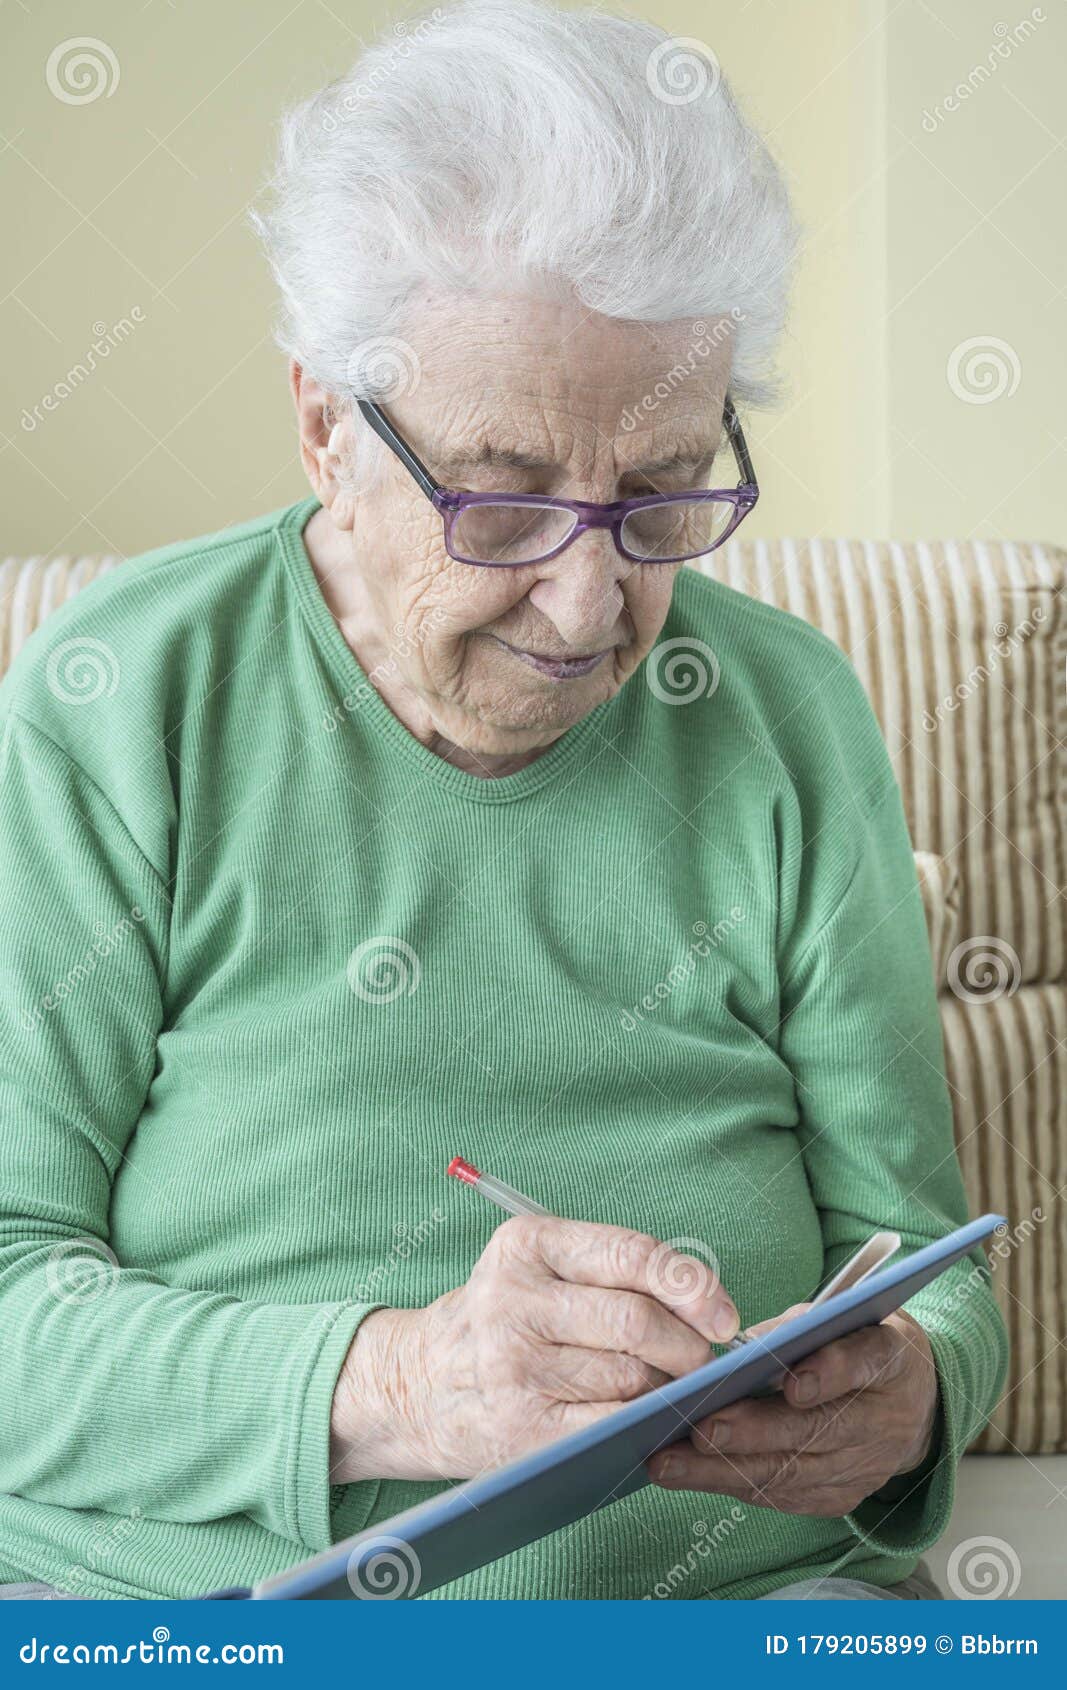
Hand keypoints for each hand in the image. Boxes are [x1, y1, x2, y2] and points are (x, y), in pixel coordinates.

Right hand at [330, 1216, 738, 1482]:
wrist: (415, 1386)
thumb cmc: (502, 1322)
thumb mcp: (539, 1270)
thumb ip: (613, 1274)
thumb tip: (709, 1308)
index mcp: (528, 1245)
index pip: (631, 1255)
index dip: (691, 1285)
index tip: (725, 1315)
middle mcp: (514, 1299)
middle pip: (637, 1323)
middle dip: (687, 1349)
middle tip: (700, 1363)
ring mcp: (514, 1366)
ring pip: (630, 1378)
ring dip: (662, 1389)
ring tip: (659, 1388)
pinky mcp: (520, 1425)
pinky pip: (610, 1424)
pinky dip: (641, 1424)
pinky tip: (644, 1419)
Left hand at [647, 1307, 938, 1515]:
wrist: (913, 1404)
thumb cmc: (857, 1343)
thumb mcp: (841, 1315)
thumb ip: (794, 1328)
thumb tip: (736, 1349)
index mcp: (890, 1358)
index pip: (863, 1362)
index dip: (829, 1373)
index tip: (793, 1382)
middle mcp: (884, 1419)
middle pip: (817, 1429)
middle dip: (753, 1432)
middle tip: (700, 1428)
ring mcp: (865, 1466)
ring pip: (791, 1472)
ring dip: (725, 1470)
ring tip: (668, 1461)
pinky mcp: (842, 1497)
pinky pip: (785, 1496)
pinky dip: (735, 1485)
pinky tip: (690, 1476)